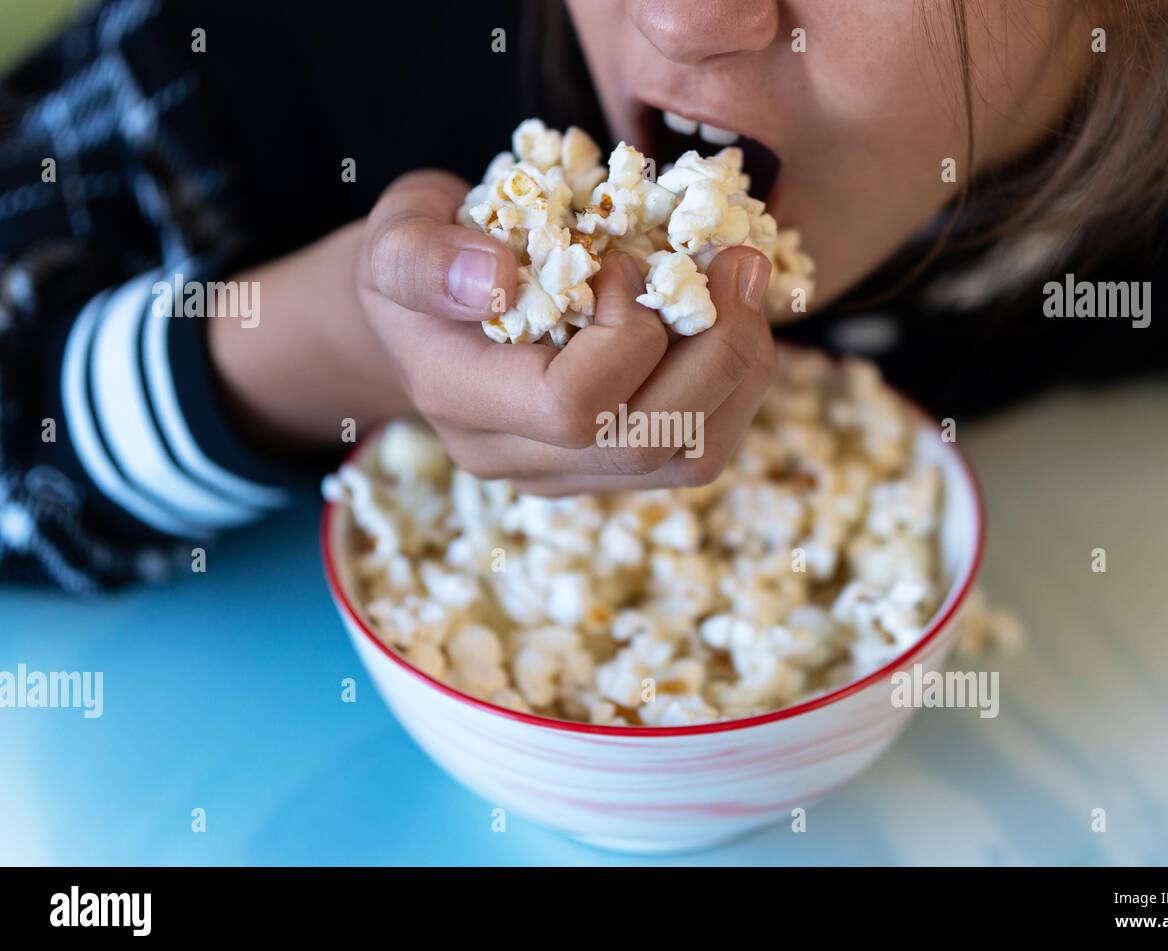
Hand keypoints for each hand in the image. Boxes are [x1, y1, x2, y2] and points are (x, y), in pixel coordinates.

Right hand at [357, 169, 776, 494]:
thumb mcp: (396, 234)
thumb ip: (421, 257)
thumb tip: (493, 277)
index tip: (632, 262)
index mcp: (462, 399)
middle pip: (646, 442)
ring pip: (690, 458)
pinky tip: (733, 322)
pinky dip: (737, 384)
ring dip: (741, 370)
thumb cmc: (422, 260)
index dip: (628, 334)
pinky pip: (698, 449)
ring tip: (745, 288)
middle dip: (716, 349)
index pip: (570, 407)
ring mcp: (569, 473)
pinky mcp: (611, 467)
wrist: (422, 322)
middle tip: (740, 263)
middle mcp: (517, 457)